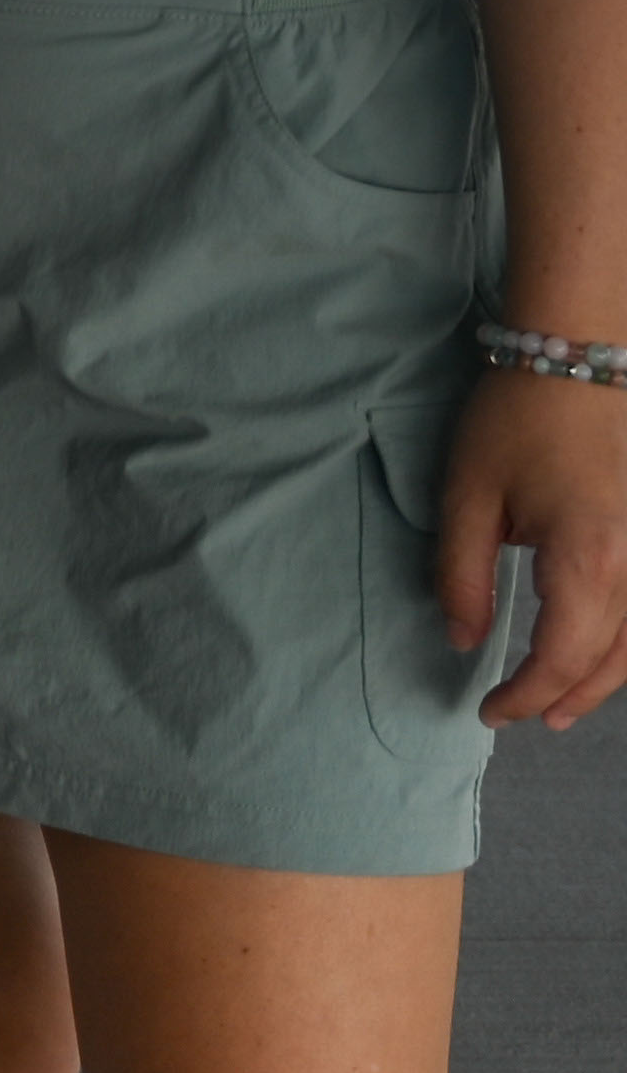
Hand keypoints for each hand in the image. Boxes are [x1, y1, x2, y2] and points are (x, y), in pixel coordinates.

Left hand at [443, 361, 626, 726]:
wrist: (583, 355)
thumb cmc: (518, 419)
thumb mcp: (467, 496)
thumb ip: (461, 575)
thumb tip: (463, 639)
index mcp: (589, 560)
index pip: (562, 657)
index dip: (526, 694)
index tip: (490, 711)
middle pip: (612, 659)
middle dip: (568, 696)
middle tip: (528, 716)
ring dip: (608, 679)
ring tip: (565, 702)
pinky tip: (606, 652)